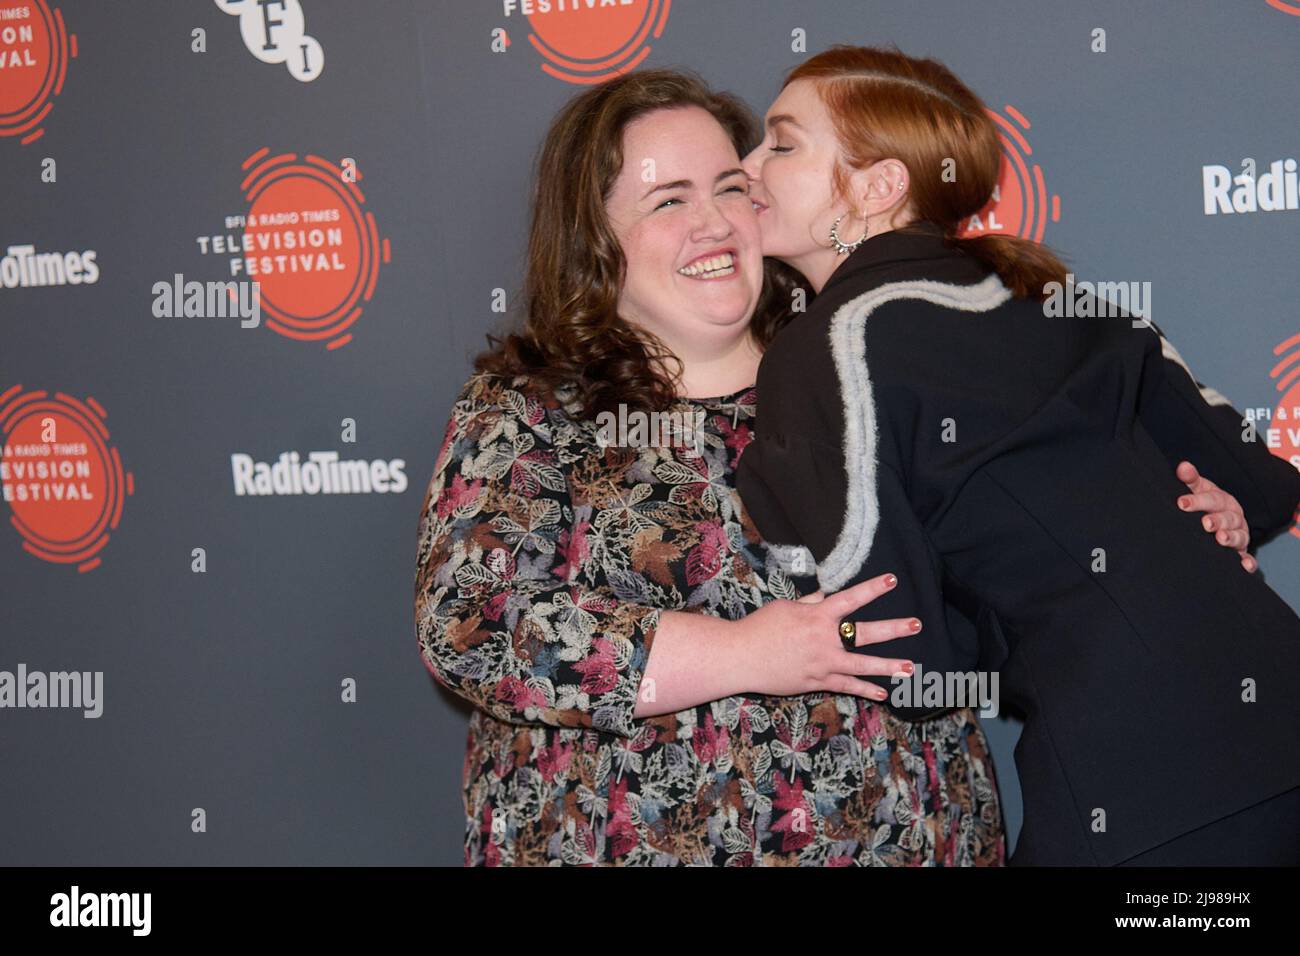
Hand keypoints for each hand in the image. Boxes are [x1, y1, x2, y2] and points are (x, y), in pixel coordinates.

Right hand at [737, 572, 919, 700]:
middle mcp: (825, 639)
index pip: (851, 598)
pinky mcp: (817, 681)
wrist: (741, 657)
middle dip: (894, 628)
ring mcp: (823, 663)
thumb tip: (826, 596)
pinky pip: (846, 686)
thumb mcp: (785, 607)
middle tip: (917, 624)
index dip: (873, 588)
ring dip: (889, 666)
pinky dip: (865, 690)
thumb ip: (810, 602)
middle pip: (866, 633)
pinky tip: (883, 692)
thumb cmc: (760, 627)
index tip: (893, 579)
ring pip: (862, 665)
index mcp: (817, 616)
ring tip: (911, 667)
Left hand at [1175, 460, 1254, 571]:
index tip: (1181, 503)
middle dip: (1217, 521)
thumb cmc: (1207, 504)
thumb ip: (1190, 479)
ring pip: (1239, 536)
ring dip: (1231, 538)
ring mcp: (1239, 535)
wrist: (1220, 518)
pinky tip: (1244, 565)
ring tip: (1221, 539)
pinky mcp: (1241, 552)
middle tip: (1205, 524)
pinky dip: (1248, 562)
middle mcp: (1234, 517)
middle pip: (1228, 518)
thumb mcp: (1199, 490)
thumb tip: (1183, 466)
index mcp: (1223, 501)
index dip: (1197, 501)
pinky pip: (1247, 558)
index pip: (1212, 498)